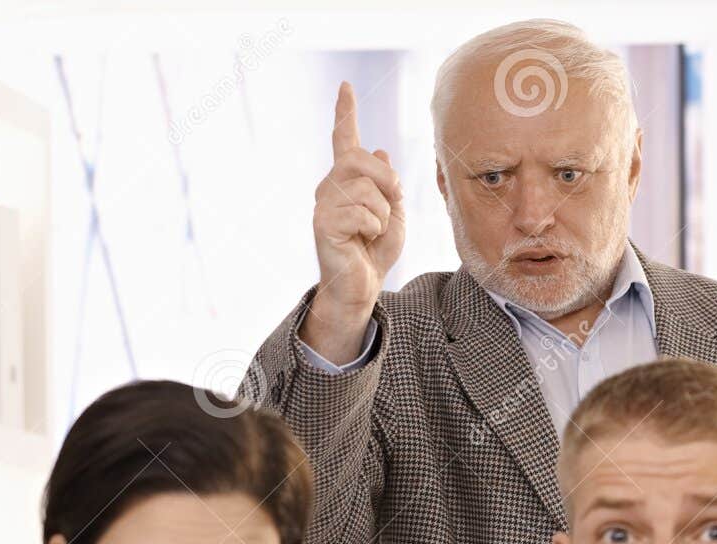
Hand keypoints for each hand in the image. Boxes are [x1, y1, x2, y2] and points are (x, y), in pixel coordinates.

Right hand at [304, 81, 405, 361]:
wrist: (362, 285)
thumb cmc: (376, 251)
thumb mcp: (394, 214)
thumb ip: (390, 185)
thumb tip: (382, 151)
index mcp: (347, 180)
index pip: (344, 139)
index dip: (345, 112)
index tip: (345, 86)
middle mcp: (330, 186)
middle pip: (360, 159)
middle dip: (387, 181)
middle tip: (392, 203)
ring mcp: (323, 203)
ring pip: (365, 189)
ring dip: (382, 214)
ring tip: (373, 232)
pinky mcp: (322, 223)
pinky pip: (361, 213)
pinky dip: (374, 229)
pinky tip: (363, 241)